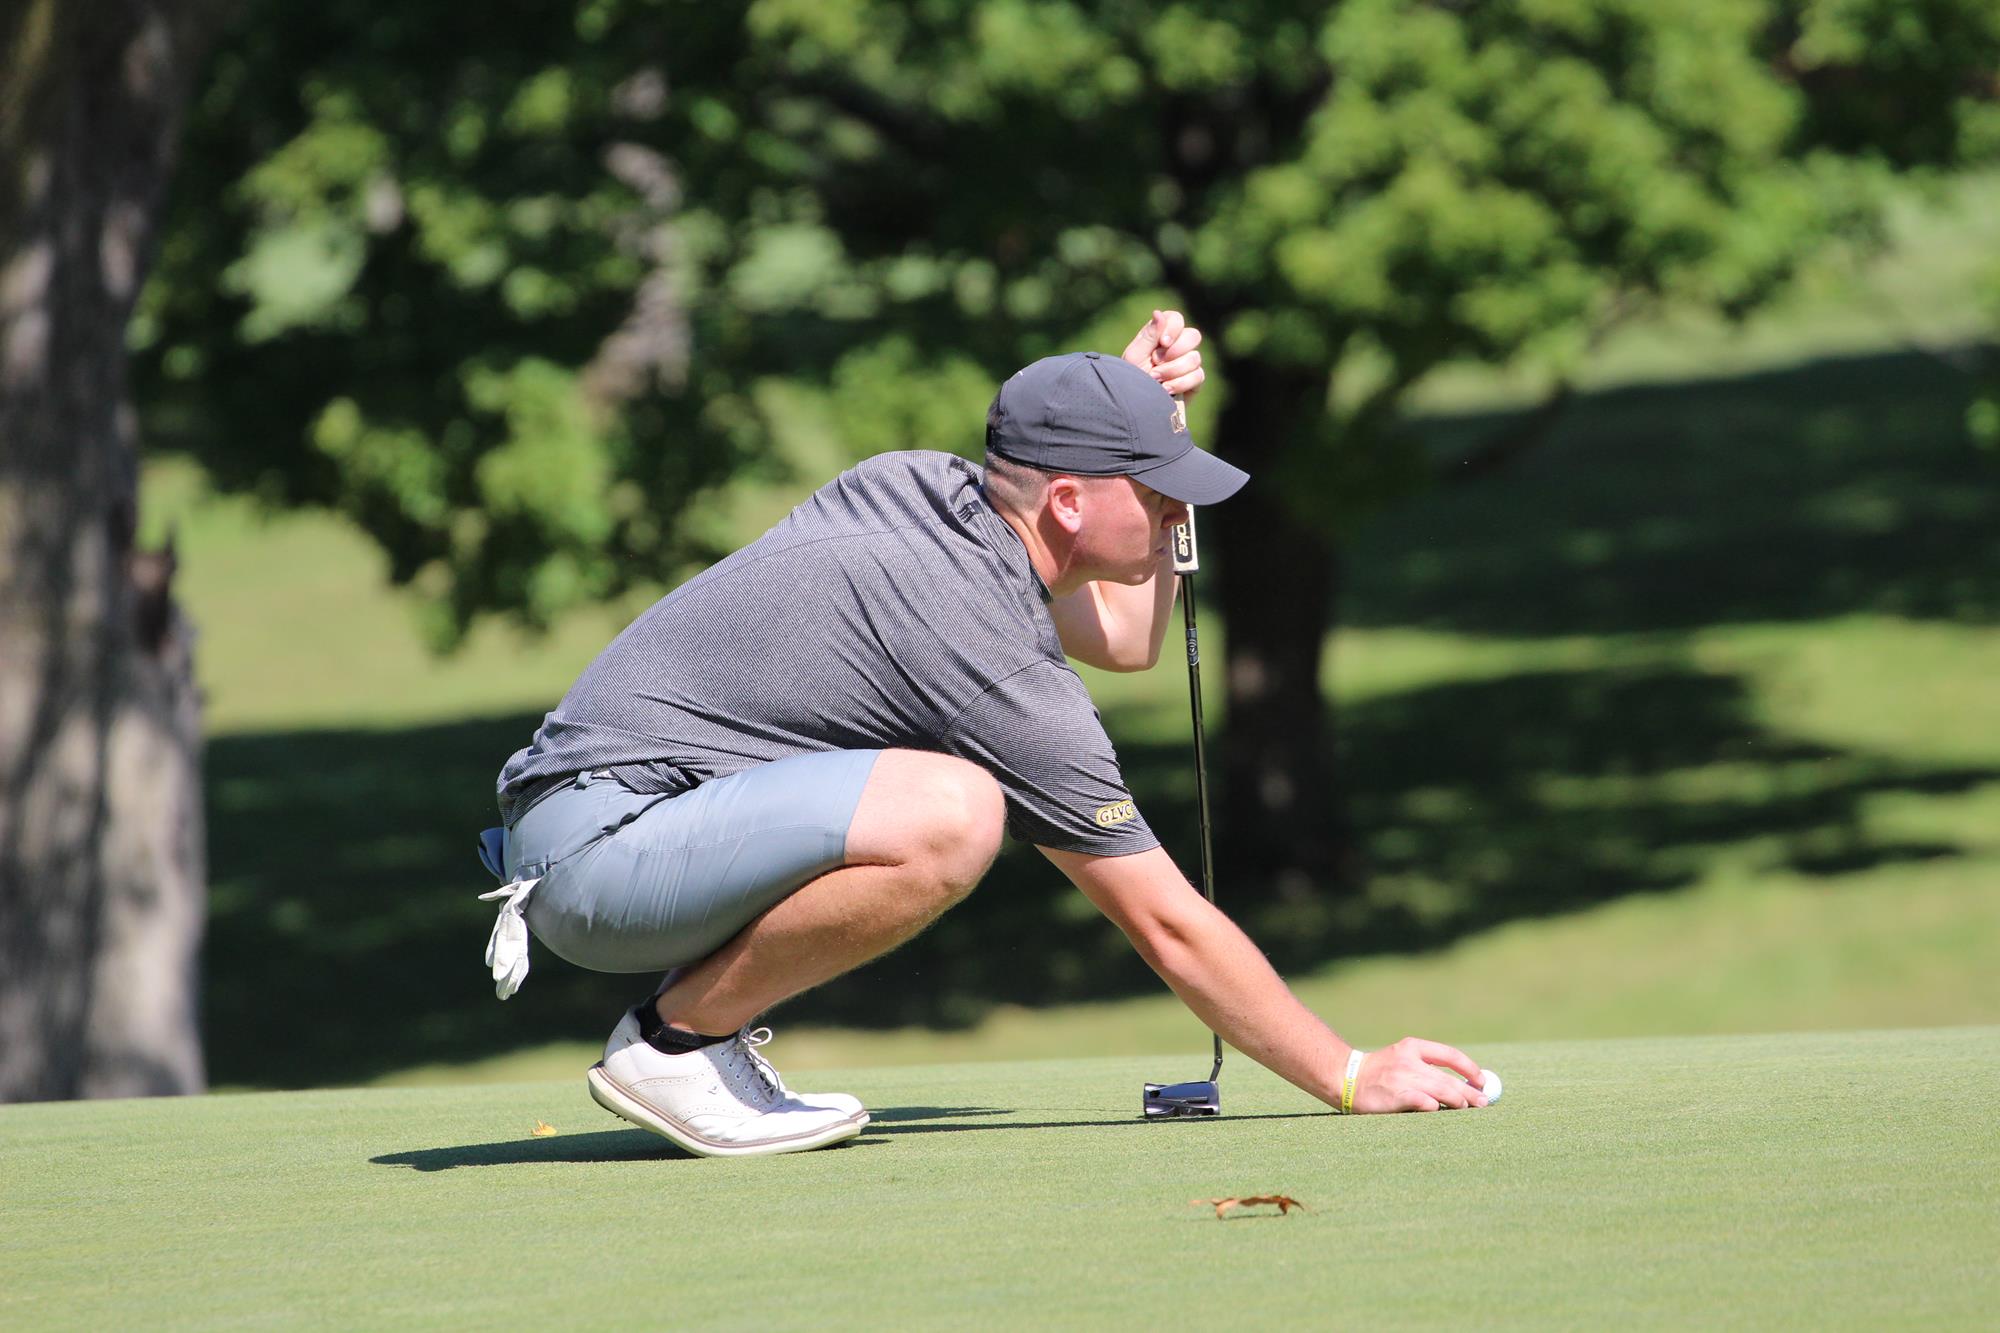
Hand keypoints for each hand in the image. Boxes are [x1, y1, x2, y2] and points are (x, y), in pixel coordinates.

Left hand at [1121, 308, 1204, 397]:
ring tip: (1155, 379)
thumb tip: (1158, 312)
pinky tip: (1165, 390)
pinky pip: (1198, 375)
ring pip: (1195, 358)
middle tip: (1156, 363)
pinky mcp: (1194, 381)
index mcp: (1160, 335)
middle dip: (1175, 351)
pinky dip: (1180, 383)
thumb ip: (1149, 335)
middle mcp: (1177, 346)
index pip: (1176, 319)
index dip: (1173, 329)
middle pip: (1193, 336)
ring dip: (1173, 370)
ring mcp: (1188, 363)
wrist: (1135, 406)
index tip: (1162, 343)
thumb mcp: (1135, 357)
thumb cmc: (1131, 379)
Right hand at [1351, 1036, 1489, 1112]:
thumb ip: (1428, 1067)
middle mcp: (1409, 1060)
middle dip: (1470, 1092)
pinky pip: (1426, 1104)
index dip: (1470, 1069)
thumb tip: (1466, 1082)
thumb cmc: (1381, 1073)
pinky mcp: (1397, 1096)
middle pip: (1449, 1078)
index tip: (1481, 1081)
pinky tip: (1439, 1111)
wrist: (1346, 1079)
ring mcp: (1402, 1078)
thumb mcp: (1402, 1059)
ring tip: (1466, 1109)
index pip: (1450, 1055)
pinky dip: (1436, 1109)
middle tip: (1483, 1103)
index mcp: (1412, 1046)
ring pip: (1442, 1091)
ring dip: (1458, 1102)